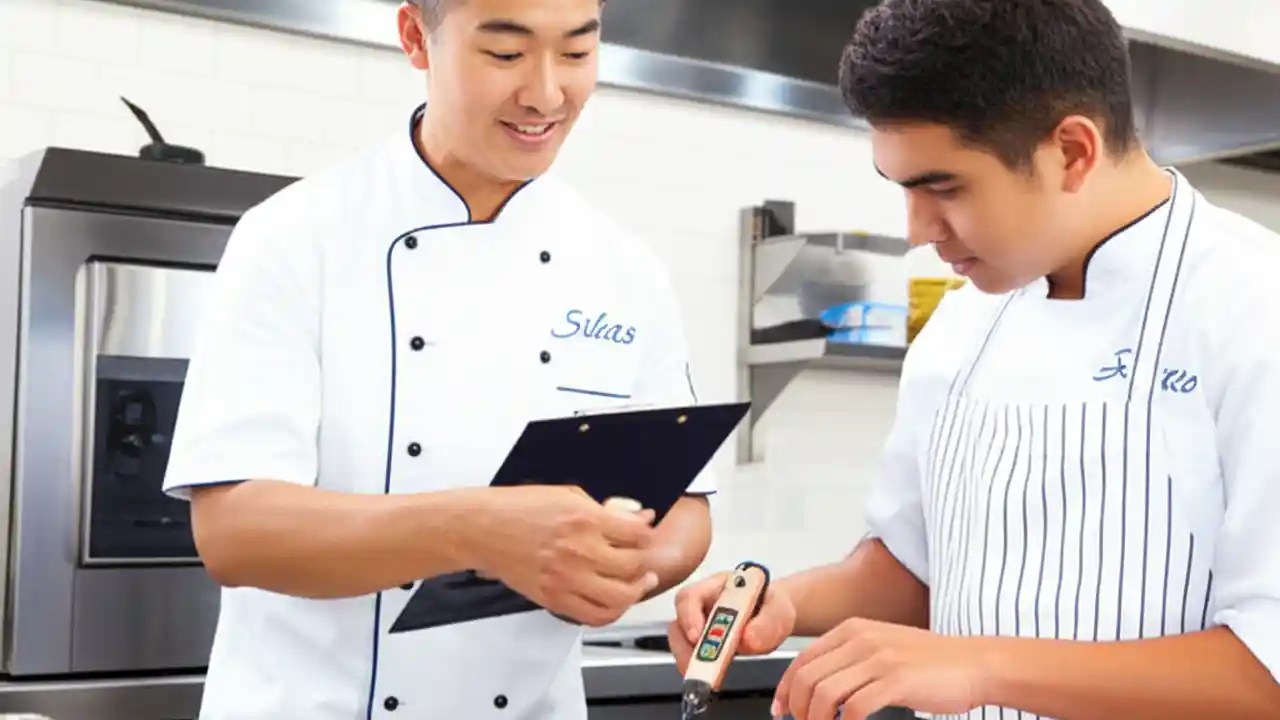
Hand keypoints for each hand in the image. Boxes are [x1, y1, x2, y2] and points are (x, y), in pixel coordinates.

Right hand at [472, 486, 657, 626]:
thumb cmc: (519, 508)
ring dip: (634, 592)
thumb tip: (640, 519)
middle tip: (643, 563)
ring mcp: (566, 579)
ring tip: (636, 585)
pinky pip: (594, 616)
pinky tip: (613, 602)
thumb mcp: (568, 495)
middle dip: (644, 564)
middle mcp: (579, 551)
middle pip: (634, 567)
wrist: (482, 529)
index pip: (637, 535)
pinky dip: (611, 612)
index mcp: (585, 519)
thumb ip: (607, 510)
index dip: (646, 536)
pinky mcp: (554, 599)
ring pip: (620, 597)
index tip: (644, 536)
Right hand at [667, 572, 796, 674]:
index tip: (698, 637)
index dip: (689, 617)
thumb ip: (769, 621)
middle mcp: (703, 604)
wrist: (776, 617)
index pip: (691, 596)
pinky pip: (692, 657)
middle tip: (697, 666)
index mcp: (718, 586)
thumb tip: (748, 640)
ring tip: (706, 677)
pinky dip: (699, 669)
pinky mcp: (704, 645)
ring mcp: (701, 625)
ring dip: (689, 660)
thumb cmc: (774, 606)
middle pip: (679, 622)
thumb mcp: (780, 609)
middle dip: (684, 647)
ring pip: (681, 643)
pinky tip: (710, 677)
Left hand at [772, 618, 988, 719]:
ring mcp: (879, 659)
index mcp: (852, 630)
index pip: (802, 660)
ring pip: (825, 694)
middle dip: (798, 709)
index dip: (785, 689)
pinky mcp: (896, 681)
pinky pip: (854, 708)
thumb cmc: (930, 662)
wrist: (974, 663)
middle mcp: (861, 639)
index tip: (780, 710)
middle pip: (807, 678)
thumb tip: (816, 689)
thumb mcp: (882, 648)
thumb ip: (850, 660)